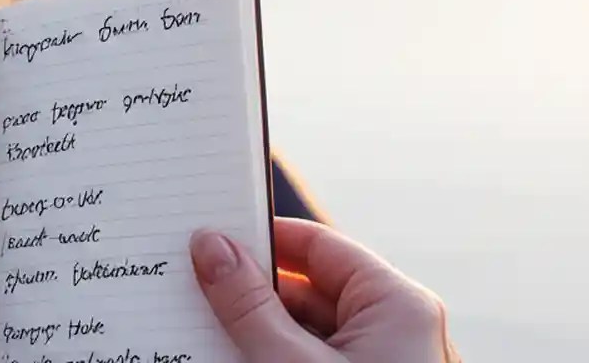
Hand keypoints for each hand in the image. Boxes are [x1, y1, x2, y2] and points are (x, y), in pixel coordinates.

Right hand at [190, 218, 459, 362]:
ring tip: (202, 330)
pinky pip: (311, 358)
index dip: (258, 239)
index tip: (206, 239)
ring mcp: (382, 361)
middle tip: (190, 289)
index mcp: (398, 303)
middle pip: (306, 288)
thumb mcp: (289, 362)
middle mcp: (397, 328)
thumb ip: (249, 305)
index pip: (316, 244)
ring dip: (255, 331)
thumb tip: (211, 245)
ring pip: (305, 330)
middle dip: (249, 293)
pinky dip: (271, 356)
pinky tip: (227, 354)